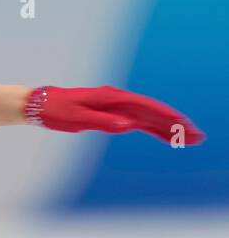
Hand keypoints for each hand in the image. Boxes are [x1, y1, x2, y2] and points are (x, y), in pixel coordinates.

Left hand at [24, 85, 204, 143]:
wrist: (41, 105)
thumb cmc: (56, 111)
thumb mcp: (77, 119)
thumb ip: (103, 122)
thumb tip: (128, 126)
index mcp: (113, 99)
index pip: (147, 108)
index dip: (167, 118)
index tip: (184, 127)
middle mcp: (118, 100)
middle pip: (153, 112)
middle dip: (175, 124)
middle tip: (196, 136)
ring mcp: (116, 107)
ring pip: (148, 117)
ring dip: (167, 128)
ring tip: (188, 138)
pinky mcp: (112, 114)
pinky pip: (137, 121)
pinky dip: (152, 129)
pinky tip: (164, 136)